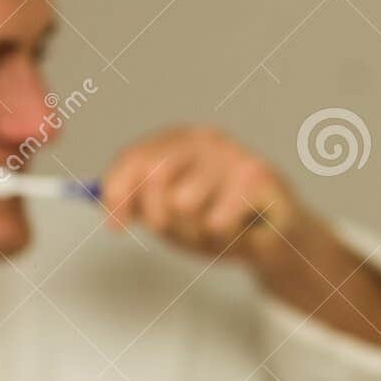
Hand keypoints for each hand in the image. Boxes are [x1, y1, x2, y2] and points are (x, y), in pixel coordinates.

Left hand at [103, 124, 307, 268]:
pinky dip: (223, 237)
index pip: (134, 158)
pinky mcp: (260, 178)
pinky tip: (240, 230)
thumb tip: (100, 197)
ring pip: (183, 203)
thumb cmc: (223, 223)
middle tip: (176, 232)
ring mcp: (234, 155)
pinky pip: (216, 221)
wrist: (279, 240)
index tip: (116, 226)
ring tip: (215, 229)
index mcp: (180, 140)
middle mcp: (206, 139)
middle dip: (156, 216)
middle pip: (154, 177)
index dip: (118, 195)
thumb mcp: (172, 216)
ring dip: (194, 230)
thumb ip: (139, 202)